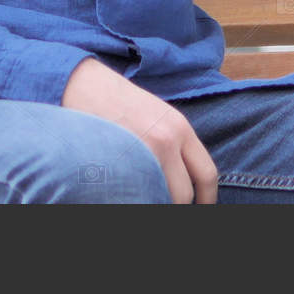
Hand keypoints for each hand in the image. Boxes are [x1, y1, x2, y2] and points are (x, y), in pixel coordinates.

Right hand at [61, 57, 217, 203]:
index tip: (201, 208)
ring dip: (153, 201)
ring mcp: (142, 151)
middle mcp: (167, 140)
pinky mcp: (118, 160)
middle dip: (176, 205)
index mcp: (180, 129)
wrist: (86, 85)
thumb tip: (186, 181)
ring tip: (143, 198)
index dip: (207, 199)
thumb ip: (177, 146)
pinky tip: (127, 195)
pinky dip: (135, 198)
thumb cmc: (122, 102)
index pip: (207, 174)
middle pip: (183, 193)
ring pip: (159, 196)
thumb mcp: (160, 116)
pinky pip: (134, 193)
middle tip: (164, 204)